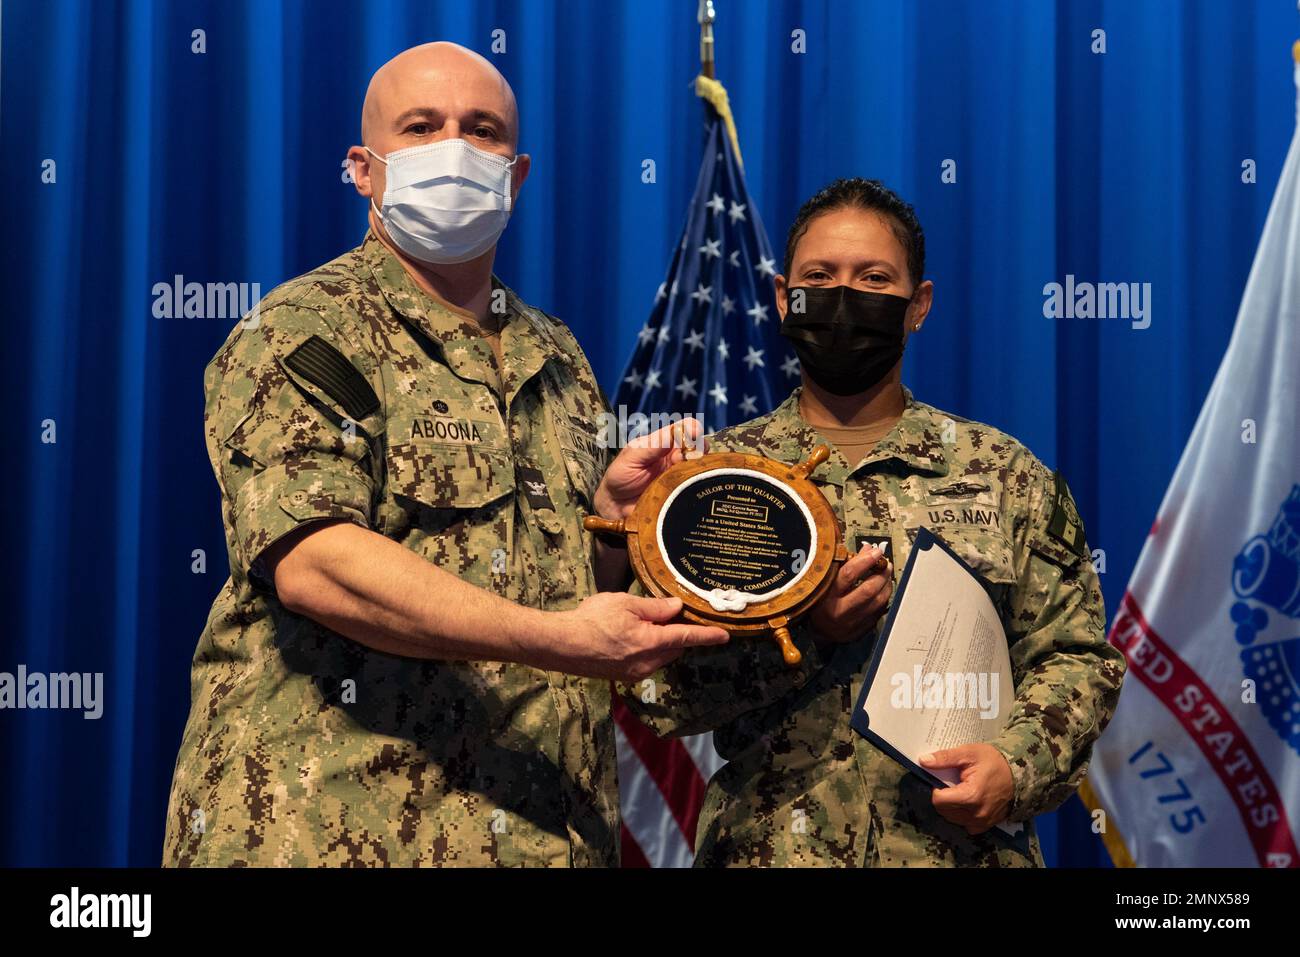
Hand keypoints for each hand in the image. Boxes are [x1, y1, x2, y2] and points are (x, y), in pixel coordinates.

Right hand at [549, 592, 727, 681]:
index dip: (707, 635)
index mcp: (651, 643)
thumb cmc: (591, 620)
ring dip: (660, 642)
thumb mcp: (625, 604)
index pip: (686, 637)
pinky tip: (628, 636)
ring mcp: (635, 673)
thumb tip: (676, 608)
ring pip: (660, 656)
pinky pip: (645, 662)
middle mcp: (647, 663)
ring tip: (642, 623)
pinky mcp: (623, 676)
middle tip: (670, 615)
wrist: (561, 645)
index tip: (725, 635)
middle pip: (674, 648)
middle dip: (677, 634)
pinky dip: (646, 649)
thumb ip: (654, 608)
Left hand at [593, 418, 706, 520]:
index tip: (695, 432)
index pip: (683, 429)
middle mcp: (675, 458)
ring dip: (696, 468)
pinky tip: (687, 487)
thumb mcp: (633, 456)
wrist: (614, 504)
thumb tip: (675, 432)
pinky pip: (695, 488)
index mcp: (663, 444)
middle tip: (686, 457)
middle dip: (698, 449)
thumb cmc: (620, 475)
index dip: (691, 428)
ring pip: (699, 467)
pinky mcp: (680, 494)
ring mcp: (679, 476)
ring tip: (684, 472)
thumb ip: (653, 446)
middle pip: (698, 448)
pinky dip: (696, 486)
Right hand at [807, 543, 892, 643]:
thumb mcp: (826, 582)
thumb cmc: (821, 603)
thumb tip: (867, 550)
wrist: (819, 632)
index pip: (849, 575)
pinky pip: (879, 612)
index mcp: (827, 595)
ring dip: (887, 585)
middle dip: (881, 574)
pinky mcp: (862, 630)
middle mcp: (840, 610)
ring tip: (887, 575)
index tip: (875, 552)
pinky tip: (883, 590)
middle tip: (886, 564)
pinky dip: (884, 598)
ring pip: (878, 602)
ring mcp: (852, 622)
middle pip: (868, 590)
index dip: (865, 561)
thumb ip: (846, 565)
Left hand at [921, 744, 1014, 833]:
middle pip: (944, 811)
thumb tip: (923, 761)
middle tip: (952, 784)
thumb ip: (945, 758)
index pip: (938, 801)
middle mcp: (976, 814)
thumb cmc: (994, 761)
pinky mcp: (986, 826)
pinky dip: (961, 815)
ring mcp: (981, 822)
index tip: (944, 780)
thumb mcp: (969, 753)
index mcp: (970, 796)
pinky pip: (965, 824)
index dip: (936, 788)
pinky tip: (967, 802)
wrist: (1020, 773)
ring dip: (951, 806)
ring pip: (952, 818)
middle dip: (943, 797)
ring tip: (960, 791)